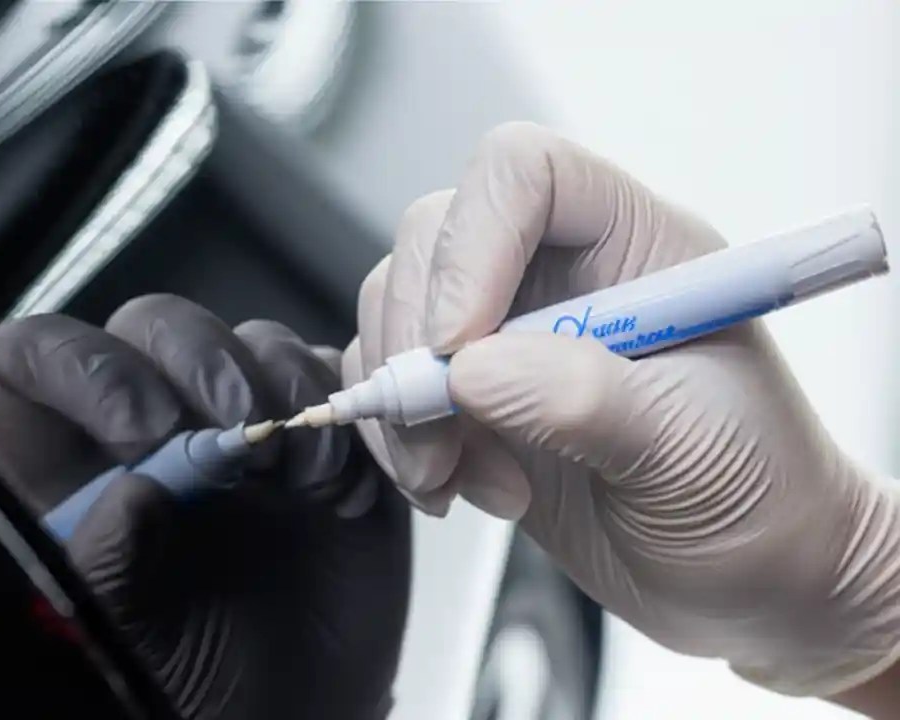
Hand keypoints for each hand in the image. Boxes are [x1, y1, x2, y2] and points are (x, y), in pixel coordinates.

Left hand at [0, 295, 410, 718]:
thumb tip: (134, 490)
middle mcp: (152, 426)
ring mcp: (239, 424)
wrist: (296, 714)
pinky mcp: (318, 436)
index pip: (33, 361)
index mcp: (69, 468)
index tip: (144, 426)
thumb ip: (107, 567)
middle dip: (199, 356)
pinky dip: (343, 412)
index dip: (82, 366)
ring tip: (300, 476)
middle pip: (151, 327)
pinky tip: (339, 487)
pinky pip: (330, 377)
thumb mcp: (125, 643)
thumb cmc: (192, 687)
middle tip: (241, 422)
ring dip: (280, 383)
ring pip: (248, 339)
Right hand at [348, 122, 899, 696]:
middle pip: (436, 234)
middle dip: (414, 337)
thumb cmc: (758, 495)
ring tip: (461, 478)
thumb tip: (470, 371)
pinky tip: (456, 489)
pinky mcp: (473, 395)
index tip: (459, 345)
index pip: (527, 174)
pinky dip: (397, 439)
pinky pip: (390, 382)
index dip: (474, 243)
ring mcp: (509, 333)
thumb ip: (583, 399)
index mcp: (636, 247)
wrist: (749, 578)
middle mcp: (562, 274)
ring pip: (397, 307)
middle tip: (439, 430)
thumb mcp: (690, 448)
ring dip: (403, 404)